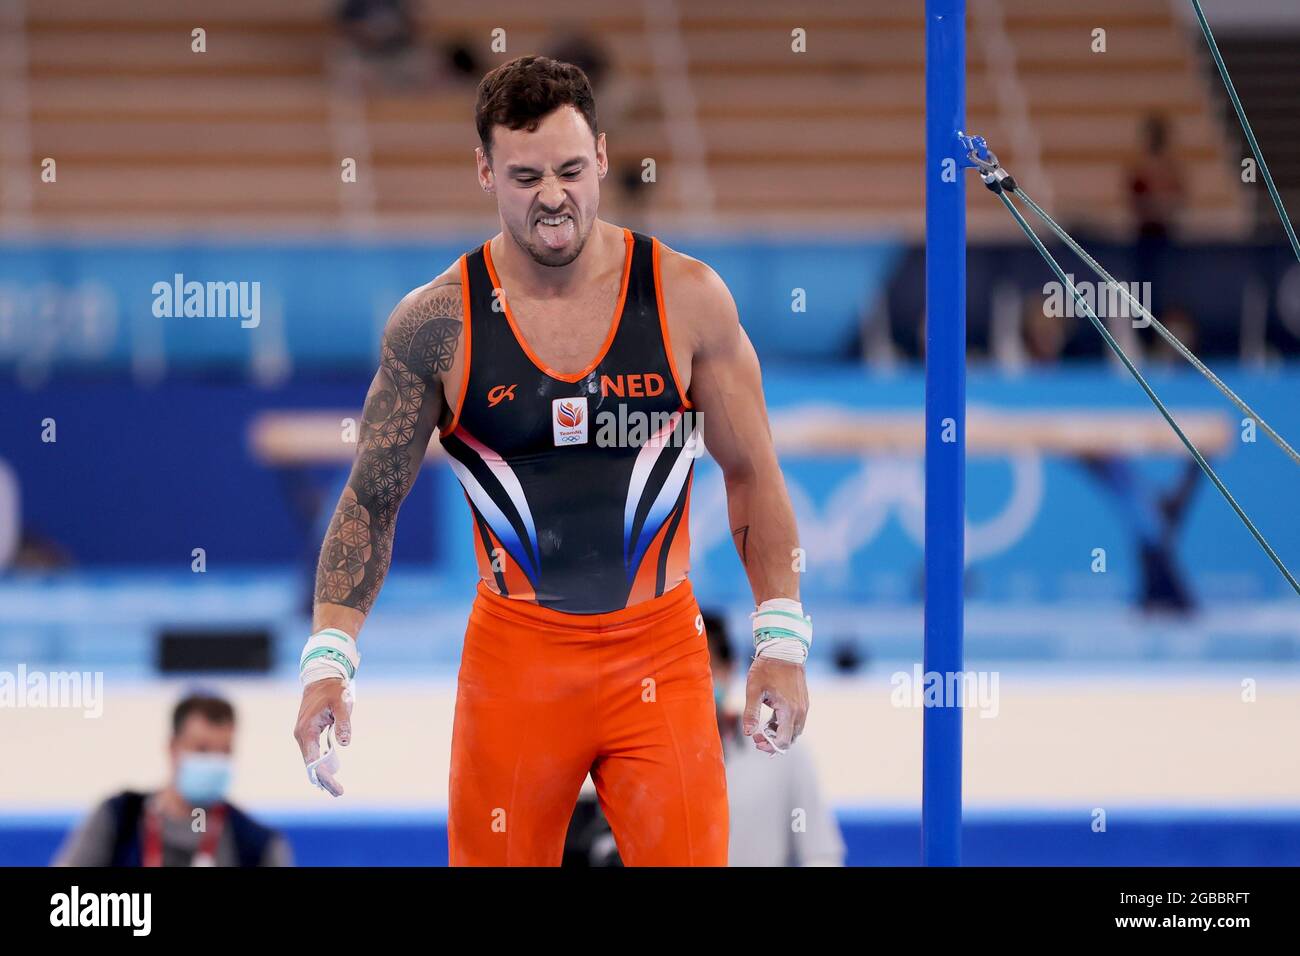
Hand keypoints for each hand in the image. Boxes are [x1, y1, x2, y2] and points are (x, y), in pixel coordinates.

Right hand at [293, 678, 351, 795]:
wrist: (322, 677)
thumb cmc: (333, 690)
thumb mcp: (341, 704)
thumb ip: (343, 723)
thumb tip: (345, 743)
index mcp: (307, 731)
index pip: (313, 761)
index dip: (324, 776)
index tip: (336, 787)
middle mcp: (302, 736)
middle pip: (310, 764)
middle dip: (323, 779)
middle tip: (338, 792)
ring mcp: (304, 734)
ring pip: (311, 759)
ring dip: (321, 773)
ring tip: (334, 788)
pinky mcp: (309, 732)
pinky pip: (313, 752)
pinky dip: (320, 764)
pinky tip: (329, 772)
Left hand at [741, 657, 808, 753]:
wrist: (784, 649)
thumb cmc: (767, 669)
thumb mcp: (754, 690)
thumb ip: (751, 713)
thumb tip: (748, 733)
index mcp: (788, 711)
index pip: (783, 741)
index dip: (769, 746)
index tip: (756, 739)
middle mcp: (800, 711)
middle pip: (790, 739)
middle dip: (773, 742)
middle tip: (757, 735)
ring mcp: (803, 707)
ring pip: (794, 731)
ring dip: (779, 734)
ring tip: (763, 726)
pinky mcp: (803, 702)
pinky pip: (796, 721)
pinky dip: (785, 725)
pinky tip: (772, 717)